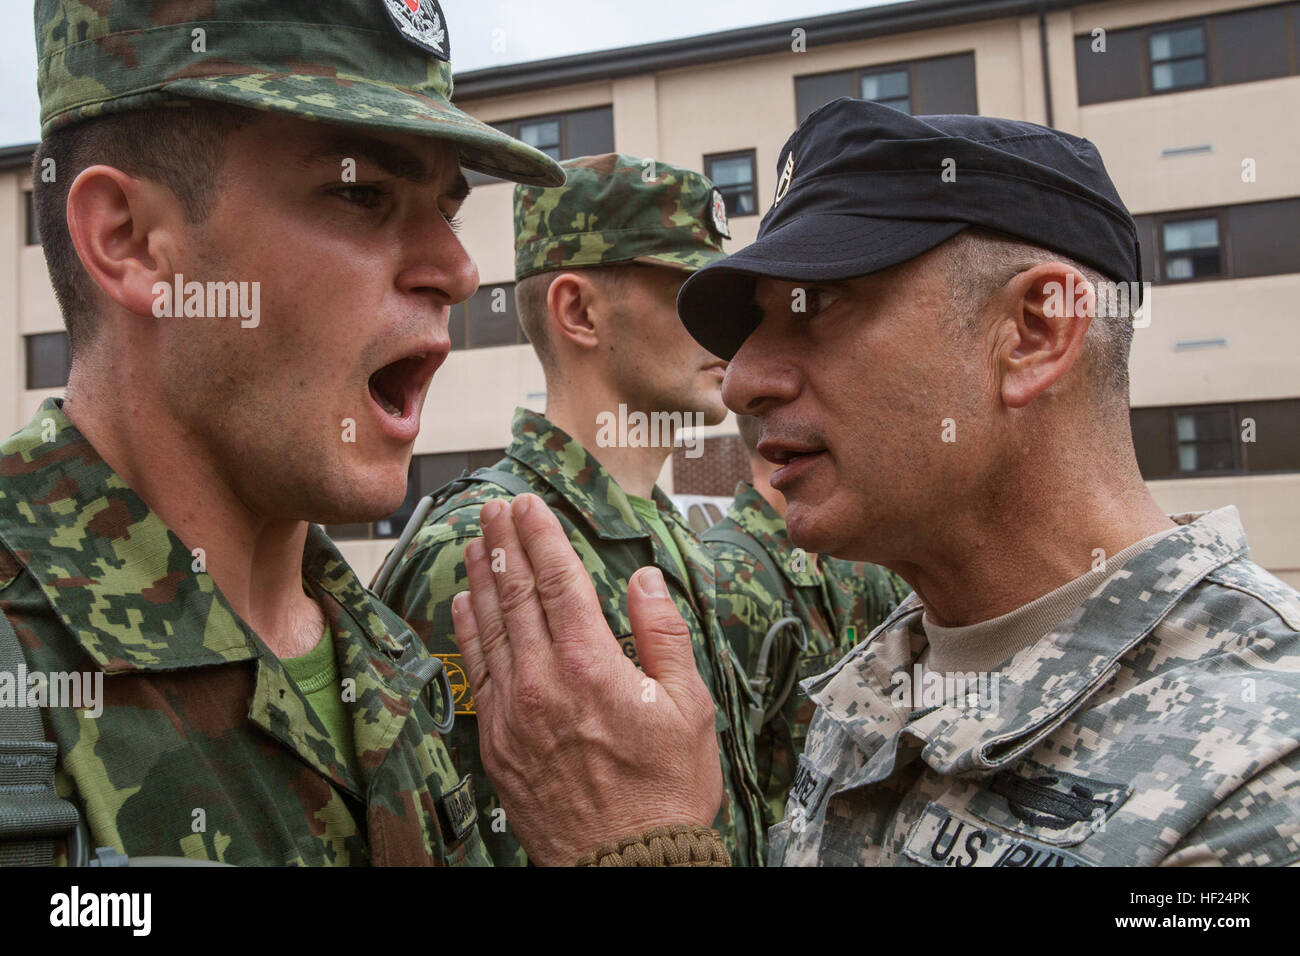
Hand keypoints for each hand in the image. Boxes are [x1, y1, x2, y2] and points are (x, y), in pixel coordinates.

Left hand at [450, 493, 722, 865]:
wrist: (625, 863)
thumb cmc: (665, 790)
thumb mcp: (688, 706)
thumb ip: (663, 634)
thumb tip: (644, 580)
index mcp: (592, 665)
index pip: (558, 581)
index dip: (541, 536)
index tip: (530, 505)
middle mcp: (543, 681)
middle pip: (516, 593)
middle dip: (503, 543)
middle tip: (494, 507)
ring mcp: (511, 711)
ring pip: (489, 626)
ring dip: (480, 576)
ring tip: (474, 539)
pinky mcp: (494, 740)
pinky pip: (475, 670)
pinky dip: (467, 630)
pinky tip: (464, 604)